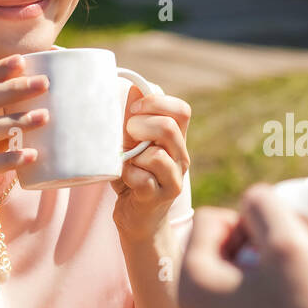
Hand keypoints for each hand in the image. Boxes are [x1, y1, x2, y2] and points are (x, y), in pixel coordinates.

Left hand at [111, 86, 190, 241]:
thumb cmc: (134, 179)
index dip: (157, 102)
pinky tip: (125, 181)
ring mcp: (173, 179)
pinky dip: (126, 175)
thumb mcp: (132, 146)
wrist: (137, 221)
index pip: (182, 110)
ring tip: (127, 163)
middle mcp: (180, 158)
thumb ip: (134, 120)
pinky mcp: (158, 197)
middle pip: (169, 128)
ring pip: (156, 155)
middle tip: (127, 135)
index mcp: (176, 142)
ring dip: (132, 156)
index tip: (134, 109)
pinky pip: (140, 177)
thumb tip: (135, 87)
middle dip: (140, 125)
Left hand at [175, 185, 307, 307]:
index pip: (211, 221)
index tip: (285, 249)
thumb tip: (249, 203)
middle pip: (213, 260)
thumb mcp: (292, 243)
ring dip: (252, 291)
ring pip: (223, 298)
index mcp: (190, 284)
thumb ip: (263, 204)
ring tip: (291, 306)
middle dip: (250, 258)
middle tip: (291, 277)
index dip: (253, 224)